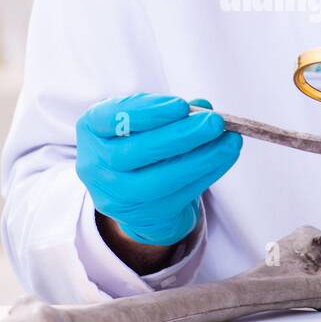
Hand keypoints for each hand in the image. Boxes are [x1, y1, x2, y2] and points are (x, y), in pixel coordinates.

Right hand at [76, 93, 241, 244]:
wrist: (130, 191)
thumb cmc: (137, 142)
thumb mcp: (142, 120)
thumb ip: (169, 110)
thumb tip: (203, 108)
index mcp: (91, 129)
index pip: (112, 119)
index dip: (148, 112)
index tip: (181, 106)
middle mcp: (96, 164)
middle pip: (137, 152)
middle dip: (181, 136)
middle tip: (214, 122)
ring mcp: (116, 195)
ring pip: (159, 180)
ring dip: (200, 159)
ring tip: (229, 141)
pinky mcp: (142, 215)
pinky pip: (179, 195)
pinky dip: (206, 174)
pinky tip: (224, 157)